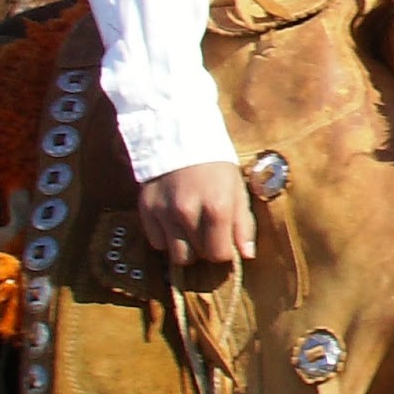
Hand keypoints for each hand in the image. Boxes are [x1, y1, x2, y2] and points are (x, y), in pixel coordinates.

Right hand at [138, 162, 255, 265]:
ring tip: (192, 228)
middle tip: (209, 230)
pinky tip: (175, 220)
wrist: (183, 138)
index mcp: (217, 206)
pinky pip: (157, 242)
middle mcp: (188, 212)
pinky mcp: (146, 210)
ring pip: (175, 255)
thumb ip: (243, 224)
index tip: (225, 241)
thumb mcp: (238, 189)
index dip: (224, 252)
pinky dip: (167, 237)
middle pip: (197, 256)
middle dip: (206, 248)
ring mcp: (164, 212)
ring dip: (186, 247)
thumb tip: (247, 255)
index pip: (219, 254)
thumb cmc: (217, 166)